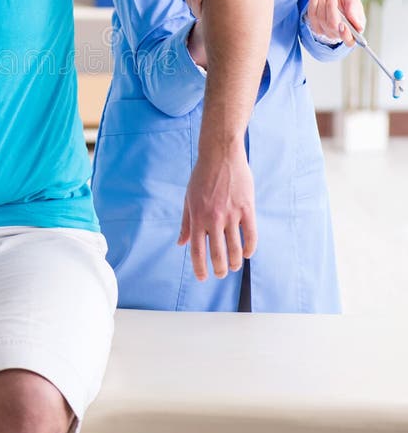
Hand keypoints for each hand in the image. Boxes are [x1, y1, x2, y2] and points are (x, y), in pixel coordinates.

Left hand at [178, 139, 256, 280]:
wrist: (220, 154)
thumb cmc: (202, 176)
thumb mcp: (188, 198)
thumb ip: (186, 223)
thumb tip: (181, 243)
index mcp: (197, 217)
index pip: (197, 251)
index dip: (200, 268)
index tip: (202, 278)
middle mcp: (213, 218)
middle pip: (218, 254)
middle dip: (219, 270)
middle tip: (221, 274)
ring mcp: (231, 214)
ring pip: (235, 249)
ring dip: (235, 263)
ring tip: (234, 267)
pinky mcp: (247, 208)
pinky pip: (250, 235)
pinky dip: (249, 248)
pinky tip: (246, 253)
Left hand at [306, 0, 365, 46]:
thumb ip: (354, 9)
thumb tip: (359, 27)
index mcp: (352, 30)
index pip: (349, 40)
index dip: (345, 34)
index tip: (342, 24)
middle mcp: (338, 34)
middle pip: (332, 25)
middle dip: (331, 8)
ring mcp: (325, 30)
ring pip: (320, 18)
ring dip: (321, 1)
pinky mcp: (314, 24)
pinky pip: (311, 13)